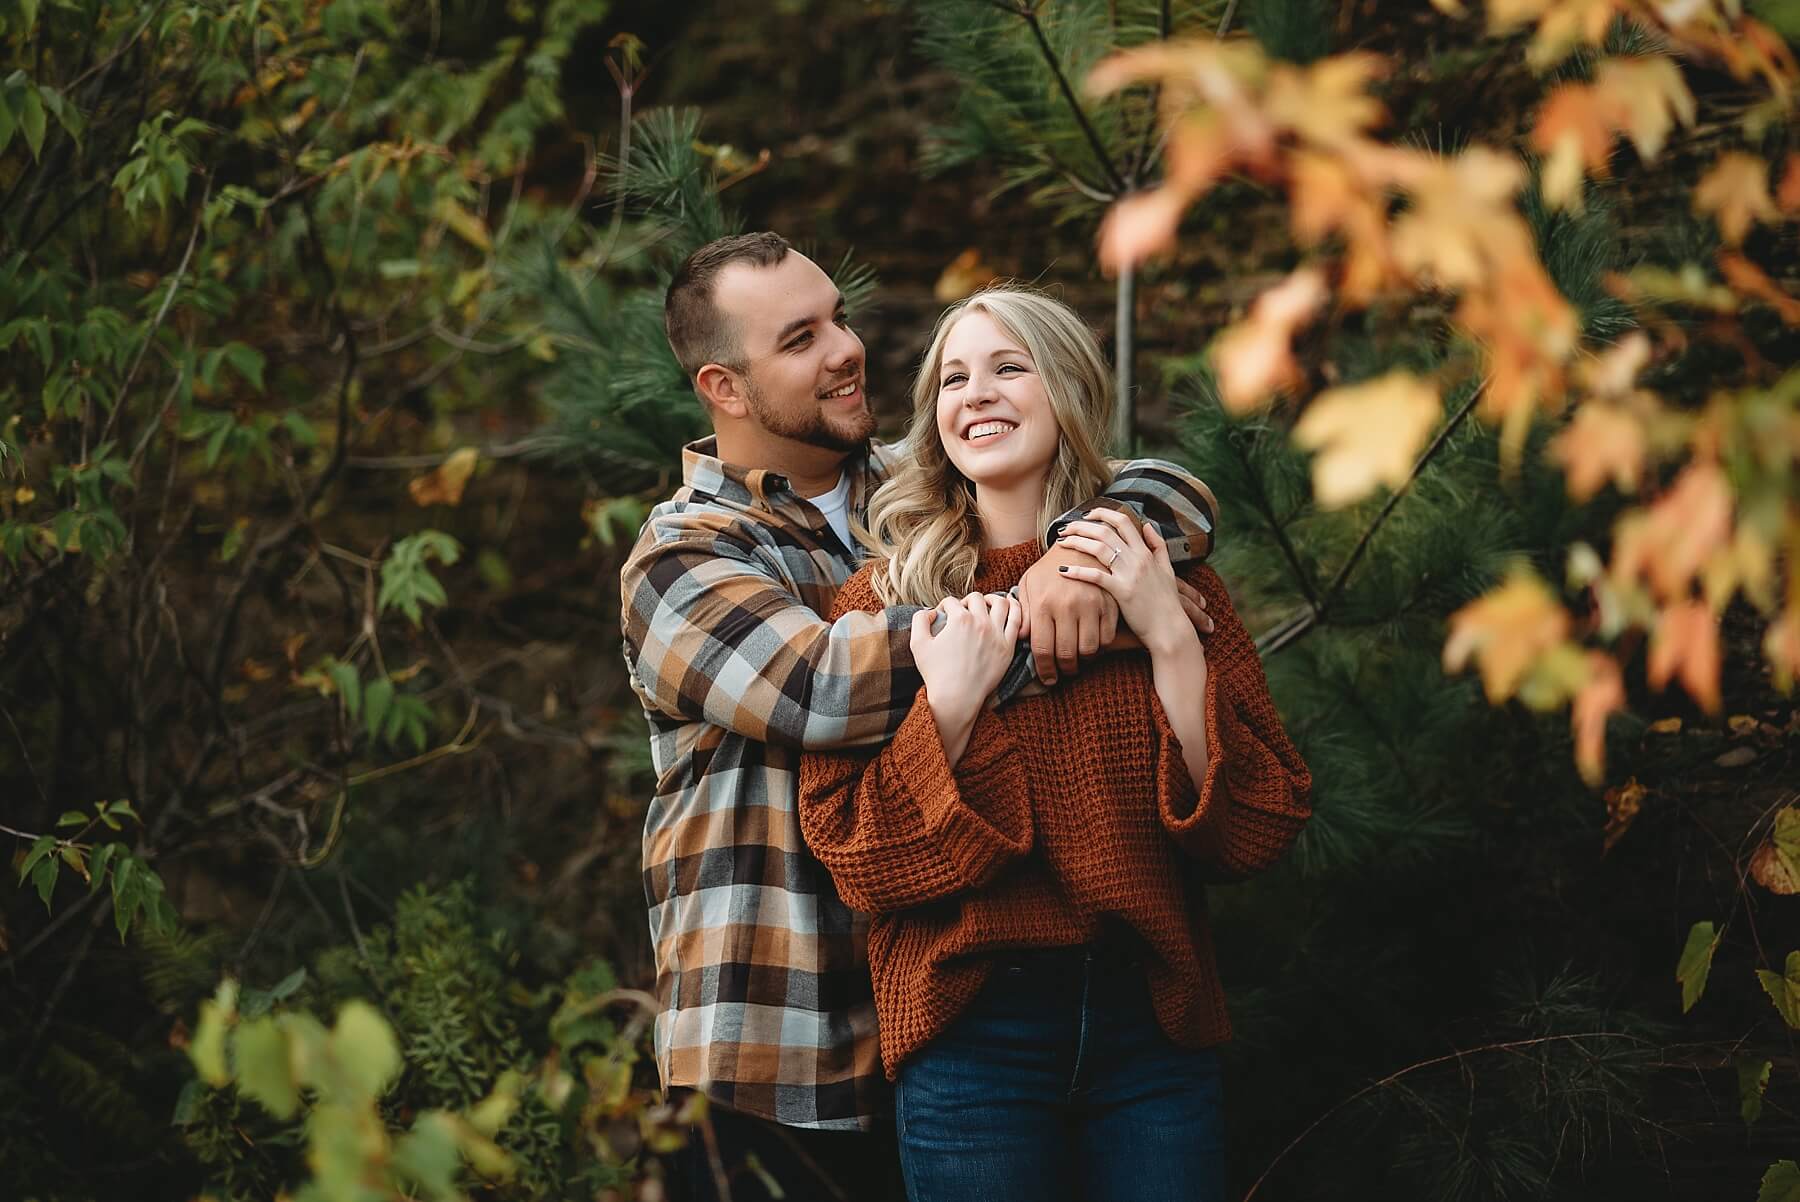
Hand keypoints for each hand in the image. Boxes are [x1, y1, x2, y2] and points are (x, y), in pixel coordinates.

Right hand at [911, 592, 1023, 758]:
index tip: (943, 615)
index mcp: (959, 619)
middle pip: (976, 598)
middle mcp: (981, 623)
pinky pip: (1017, 620)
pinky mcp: (1008, 647)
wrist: (956, 698)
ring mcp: (997, 634)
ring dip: (992, 599)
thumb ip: (919, 620)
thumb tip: (932, 612)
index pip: (951, 601)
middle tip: (963, 610)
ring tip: (987, 605)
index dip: (944, 606)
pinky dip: (1014, 609)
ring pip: (1001, 603)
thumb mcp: (918, 644)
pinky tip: (1008, 609)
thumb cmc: (936, 673)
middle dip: (966, 601)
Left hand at [1018, 545, 1119, 684]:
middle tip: (1062, 672)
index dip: (1044, 670)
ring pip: (1089, 650)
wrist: (1080, 546)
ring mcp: (1091, 605)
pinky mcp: (1109, 604)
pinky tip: (1091, 645)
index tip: (1047, 679)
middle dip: (1064, 670)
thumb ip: (1024, 613)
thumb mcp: (1029, 585)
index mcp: (1043, 603)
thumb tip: (1020, 639)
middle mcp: (1067, 605)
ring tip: (1076, 659)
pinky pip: (1106, 638)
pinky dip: (1099, 648)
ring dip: (1082, 661)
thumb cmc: (1049, 570)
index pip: (1043, 649)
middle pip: (1067, 654)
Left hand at [1054, 508, 1198, 659]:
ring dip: (1076, 542)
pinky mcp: (1121, 592)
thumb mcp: (1167, 569)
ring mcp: (1129, 574)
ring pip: (1098, 548)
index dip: (1102, 513)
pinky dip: (1078, 571)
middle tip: (1066, 528)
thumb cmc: (1167, 602)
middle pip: (1105, 530)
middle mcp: (1137, 559)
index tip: (1087, 515)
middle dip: (1081, 525)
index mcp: (1145, 552)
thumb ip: (1158, 545)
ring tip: (1061, 543)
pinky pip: (1096, 576)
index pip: (1123, 521)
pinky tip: (1063, 570)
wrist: (1170, 628)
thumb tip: (1148, 525)